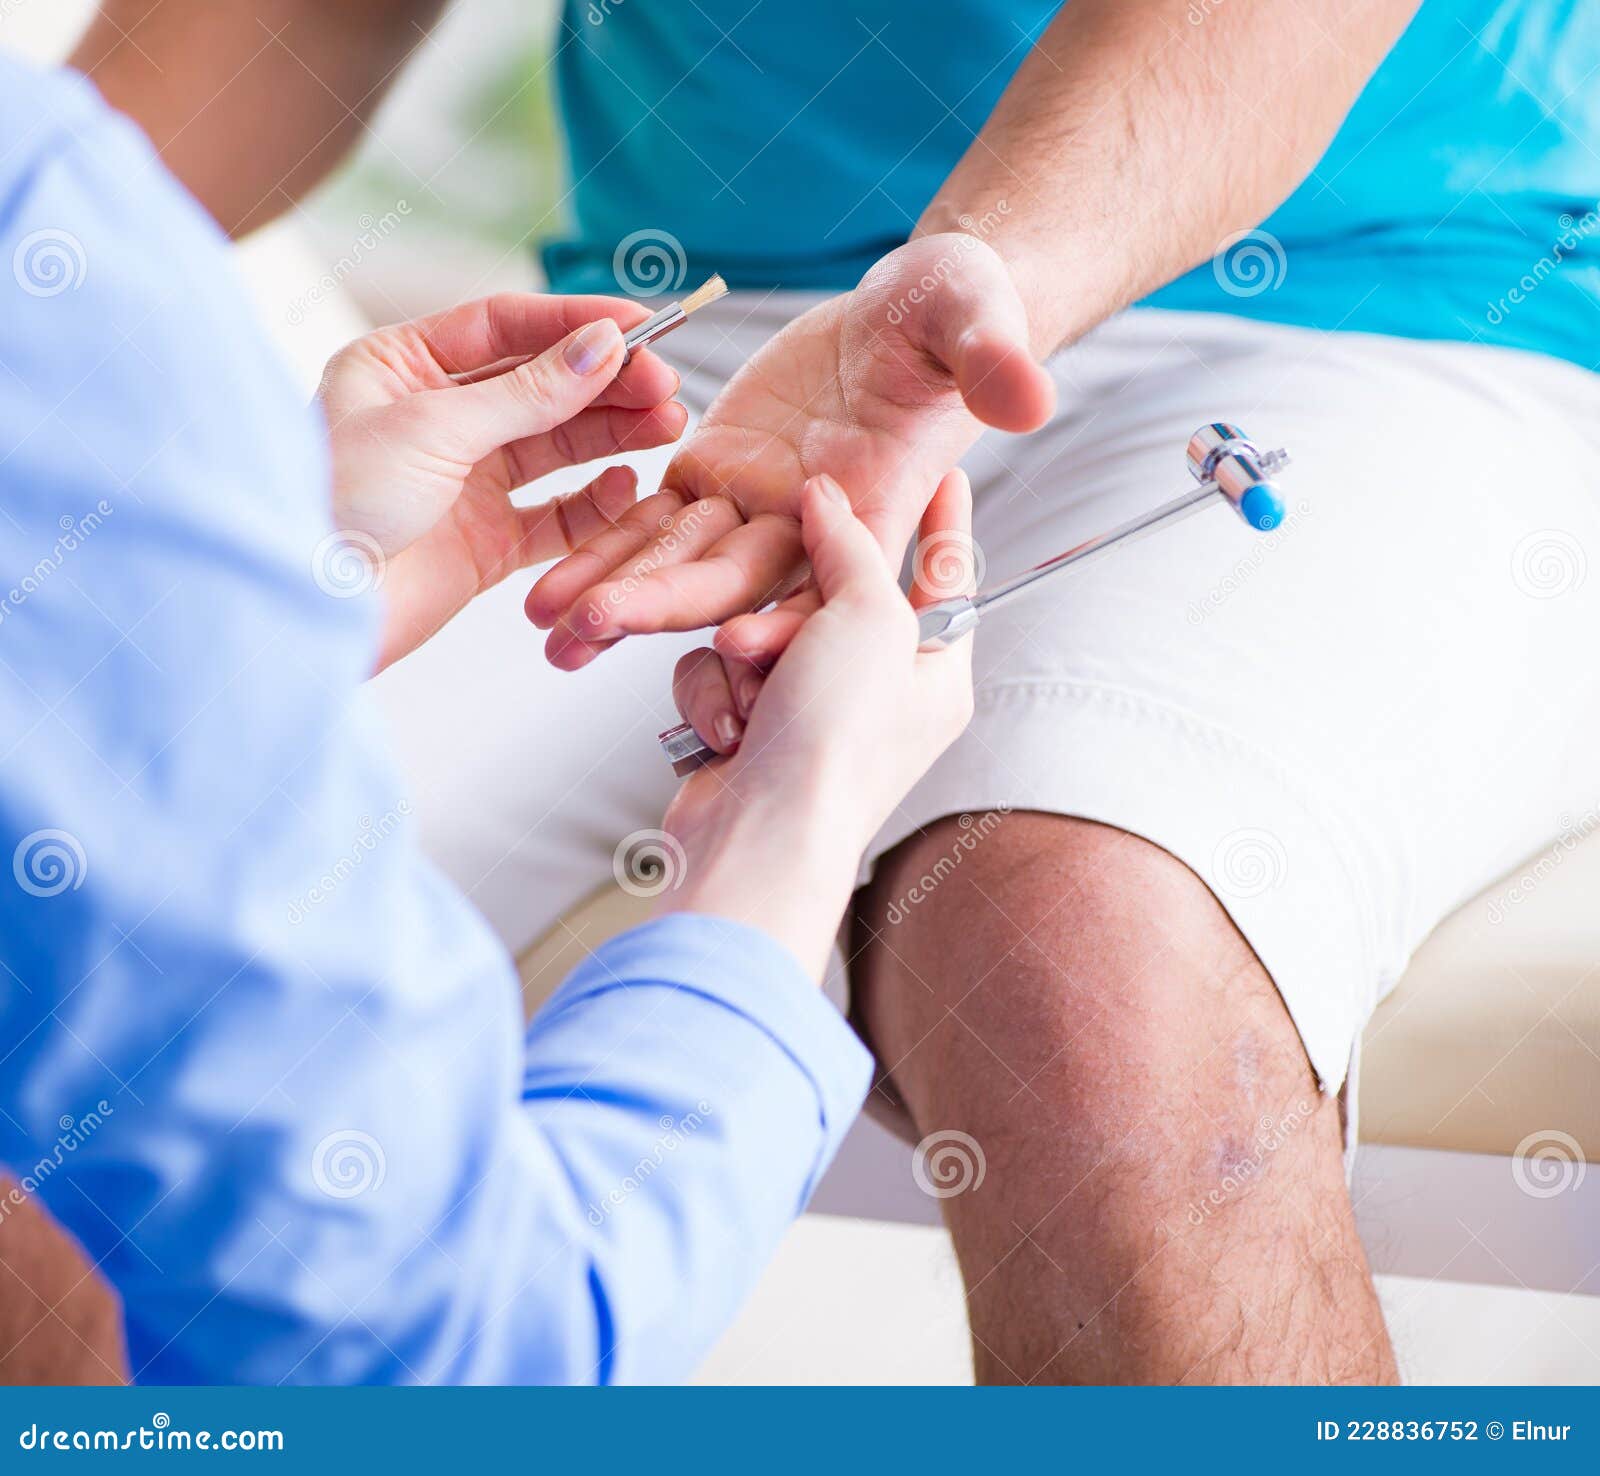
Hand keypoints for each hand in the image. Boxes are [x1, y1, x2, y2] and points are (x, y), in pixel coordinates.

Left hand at [317, 294, 685, 669]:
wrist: (307, 611)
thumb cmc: (336, 504)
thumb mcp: (435, 428)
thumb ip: (529, 392)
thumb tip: (602, 347)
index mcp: (398, 366)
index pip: (504, 327)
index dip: (576, 324)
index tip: (641, 326)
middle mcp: (432, 418)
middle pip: (538, 386)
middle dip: (604, 383)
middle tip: (664, 384)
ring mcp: (460, 481)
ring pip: (553, 448)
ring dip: (610, 436)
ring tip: (666, 424)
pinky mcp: (482, 543)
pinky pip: (552, 517)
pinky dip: (591, 503)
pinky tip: (625, 485)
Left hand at [526, 234, 1053, 668]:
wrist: (910, 308)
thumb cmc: (957, 312)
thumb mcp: (973, 321)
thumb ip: (993, 360)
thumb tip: (1033, 395)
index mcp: (876, 506)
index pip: (832, 577)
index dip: (789, 615)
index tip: (735, 647)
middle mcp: (812, 526)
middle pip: (733, 580)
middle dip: (660, 608)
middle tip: (586, 634)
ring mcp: (758, 505)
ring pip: (678, 560)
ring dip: (612, 591)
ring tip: (545, 625)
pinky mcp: (715, 472)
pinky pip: (652, 517)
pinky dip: (605, 545)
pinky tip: (550, 580)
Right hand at [660, 470, 974, 978]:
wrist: (760, 839)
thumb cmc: (836, 741)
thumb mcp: (868, 619)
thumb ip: (849, 545)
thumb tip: (826, 497)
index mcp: (934, 672)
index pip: (944, 577)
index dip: (941, 520)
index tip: (944, 468)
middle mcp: (877, 695)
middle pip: (827, 600)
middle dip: (785, 617)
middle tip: (767, 637)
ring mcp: (809, 718)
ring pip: (756, 634)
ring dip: (741, 665)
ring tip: (752, 702)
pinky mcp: (749, 734)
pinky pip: (718, 675)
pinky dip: (715, 700)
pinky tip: (728, 735)